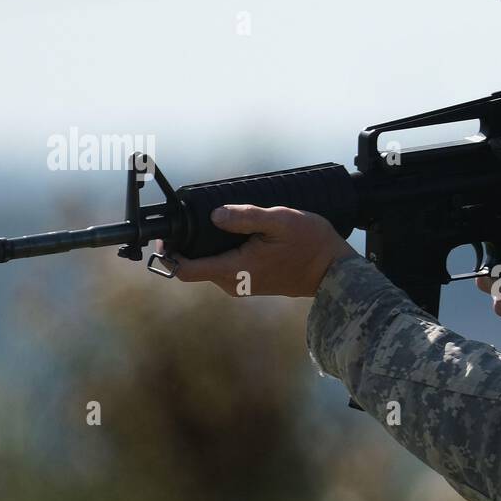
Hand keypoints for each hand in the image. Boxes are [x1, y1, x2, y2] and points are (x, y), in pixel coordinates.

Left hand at [168, 205, 354, 296]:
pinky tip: (234, 234)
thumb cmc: (311, 245)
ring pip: (209, 266)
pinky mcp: (250, 283)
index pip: (185, 270)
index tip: (166, 234)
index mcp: (235, 270)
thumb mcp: (280, 221)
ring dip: (206, 247)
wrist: (334, 272)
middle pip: (194, 266)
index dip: (168, 253)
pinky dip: (221, 252)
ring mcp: (242, 285)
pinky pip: (224, 267)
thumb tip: (215, 215)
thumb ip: (246, 217)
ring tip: (216, 222)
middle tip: (192, 217)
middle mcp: (234, 283)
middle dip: (188, 245)